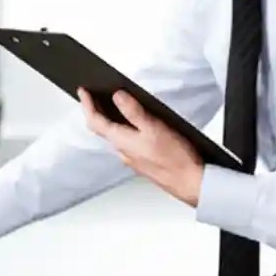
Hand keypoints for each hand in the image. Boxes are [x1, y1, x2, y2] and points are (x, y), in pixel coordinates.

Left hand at [78, 87, 205, 206]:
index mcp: (122, 142)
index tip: (83, 91)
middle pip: (103, 129)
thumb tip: (117, 97)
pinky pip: (127, 143)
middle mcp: (123, 152)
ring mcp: (133, 159)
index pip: (95, 121)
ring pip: (115, 137)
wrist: (192, 184)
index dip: (87, 104)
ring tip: (112, 106)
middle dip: (96, 111)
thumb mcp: (154, 127)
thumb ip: (133, 111)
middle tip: (93, 96)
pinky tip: (134, 125)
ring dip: (111, 120)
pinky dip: (125, 130)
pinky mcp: (143, 163)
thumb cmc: (176, 158)